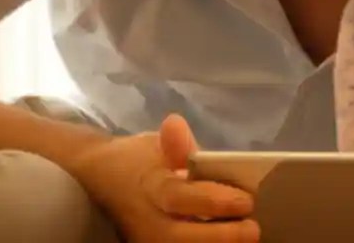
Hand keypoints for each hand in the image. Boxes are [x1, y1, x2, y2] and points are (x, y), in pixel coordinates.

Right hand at [68, 114, 259, 241]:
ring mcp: (148, 241)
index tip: (246, 200)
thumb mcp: (155, 147)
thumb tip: (175, 124)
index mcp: (150, 189)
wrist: (100, 182)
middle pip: (182, 238)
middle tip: (253, 229)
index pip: (179, 198)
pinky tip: (232, 242)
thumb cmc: (137, 161)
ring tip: (246, 240)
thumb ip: (177, 146)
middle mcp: (147, 222)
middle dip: (221, 237)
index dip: (212, 200)